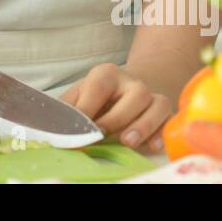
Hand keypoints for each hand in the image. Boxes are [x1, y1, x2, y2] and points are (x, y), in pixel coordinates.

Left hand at [59, 63, 173, 152]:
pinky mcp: (165, 113)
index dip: (86, 110)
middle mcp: (133, 82)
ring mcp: (152, 96)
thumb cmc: (96, 97)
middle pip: (135, 95)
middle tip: (101, 135)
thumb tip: (51, 125)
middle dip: (117, 118)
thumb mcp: (78, 96)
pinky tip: (152, 146)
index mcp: (106, 74)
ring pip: (157, 105)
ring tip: (128, 141)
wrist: (124, 90)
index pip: (99, 87)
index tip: (76, 131)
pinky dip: (162, 133)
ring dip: (143, 125)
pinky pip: (170, 120)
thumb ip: (66, 108)